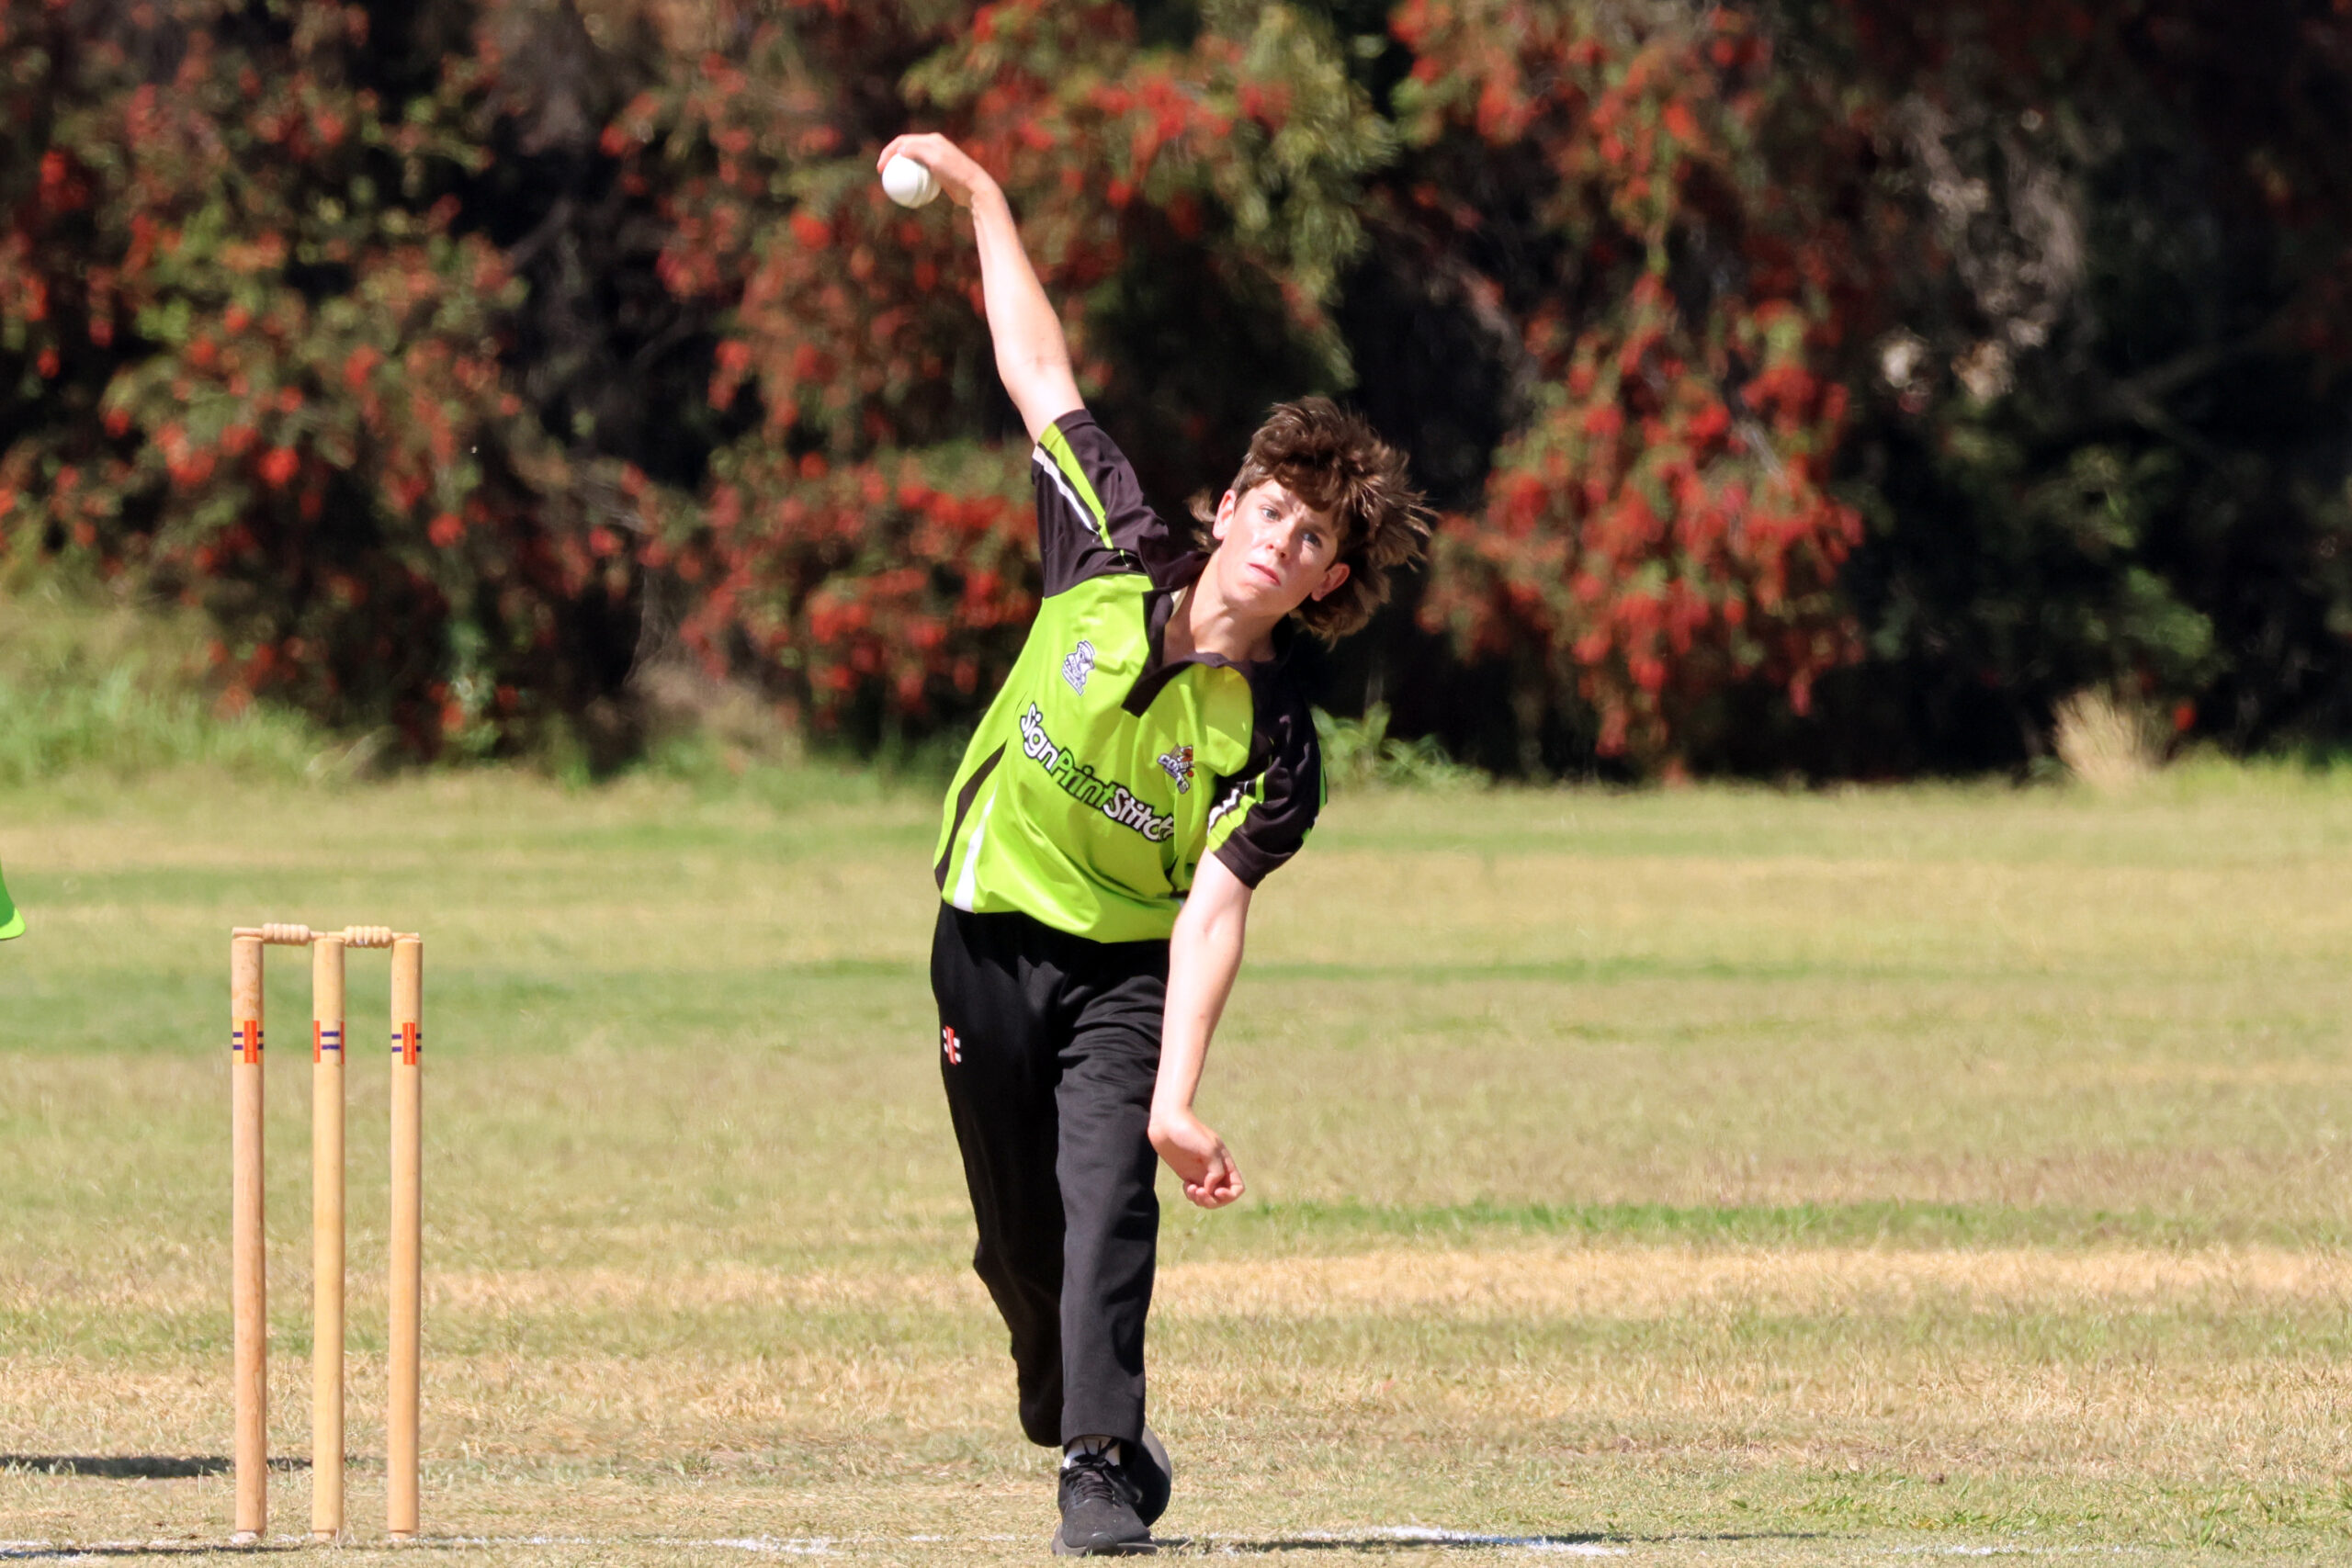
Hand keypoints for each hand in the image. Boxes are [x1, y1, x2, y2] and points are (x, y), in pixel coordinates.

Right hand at [875, 132, 998, 210]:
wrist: (975, 188)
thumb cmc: (956, 173)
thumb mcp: (935, 159)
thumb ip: (917, 150)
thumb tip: (899, 150)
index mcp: (932, 139)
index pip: (903, 141)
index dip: (888, 151)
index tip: (880, 168)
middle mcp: (934, 147)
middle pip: (906, 151)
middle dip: (891, 160)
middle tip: (882, 175)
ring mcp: (937, 161)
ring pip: (913, 164)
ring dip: (900, 172)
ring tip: (890, 184)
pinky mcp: (940, 174)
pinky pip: (921, 177)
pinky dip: (912, 182)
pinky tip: (905, 194)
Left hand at [1149, 1106, 1244, 1208]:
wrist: (1166, 1122)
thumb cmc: (1188, 1131)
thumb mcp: (1208, 1149)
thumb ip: (1216, 1170)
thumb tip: (1211, 1189)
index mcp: (1224, 1162)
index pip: (1237, 1187)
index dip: (1230, 1195)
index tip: (1217, 1191)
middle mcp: (1214, 1169)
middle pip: (1222, 1196)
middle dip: (1213, 1201)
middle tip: (1200, 1193)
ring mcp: (1200, 1172)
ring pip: (1208, 1197)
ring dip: (1202, 1200)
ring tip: (1191, 1189)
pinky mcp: (1187, 1173)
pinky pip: (1195, 1193)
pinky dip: (1192, 1195)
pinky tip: (1185, 1185)